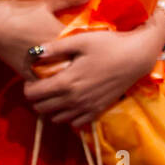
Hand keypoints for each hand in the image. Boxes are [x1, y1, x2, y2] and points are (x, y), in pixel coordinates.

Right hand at [0, 0, 94, 77]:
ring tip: (79, 73)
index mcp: (61, 36)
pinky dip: (51, 82)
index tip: (102, 46)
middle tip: (94, 63)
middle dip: (85, 63)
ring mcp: (41, 67)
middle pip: (76, 64)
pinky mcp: (28, 74)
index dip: (94, 46)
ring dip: (69, 74)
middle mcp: (54, 55)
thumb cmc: (20, 11)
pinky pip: (44, 83)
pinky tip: (58, 82)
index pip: (86, 45)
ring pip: (62, 77)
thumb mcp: (47, 2)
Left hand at [22, 16, 164, 127]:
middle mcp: (74, 100)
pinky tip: (70, 103)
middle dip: (36, 99)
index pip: (34, 94)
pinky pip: (74, 124)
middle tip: (40, 86)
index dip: (28, 87)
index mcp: (66, 82)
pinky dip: (67, 116)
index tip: (31, 78)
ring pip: (56, 119)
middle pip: (42, 109)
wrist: (136, 57)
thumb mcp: (80, 41)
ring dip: (50, 109)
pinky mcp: (97, 111)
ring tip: (54, 94)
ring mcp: (86, 108)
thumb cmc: (108, 45)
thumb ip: (55, 48)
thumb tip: (33, 51)